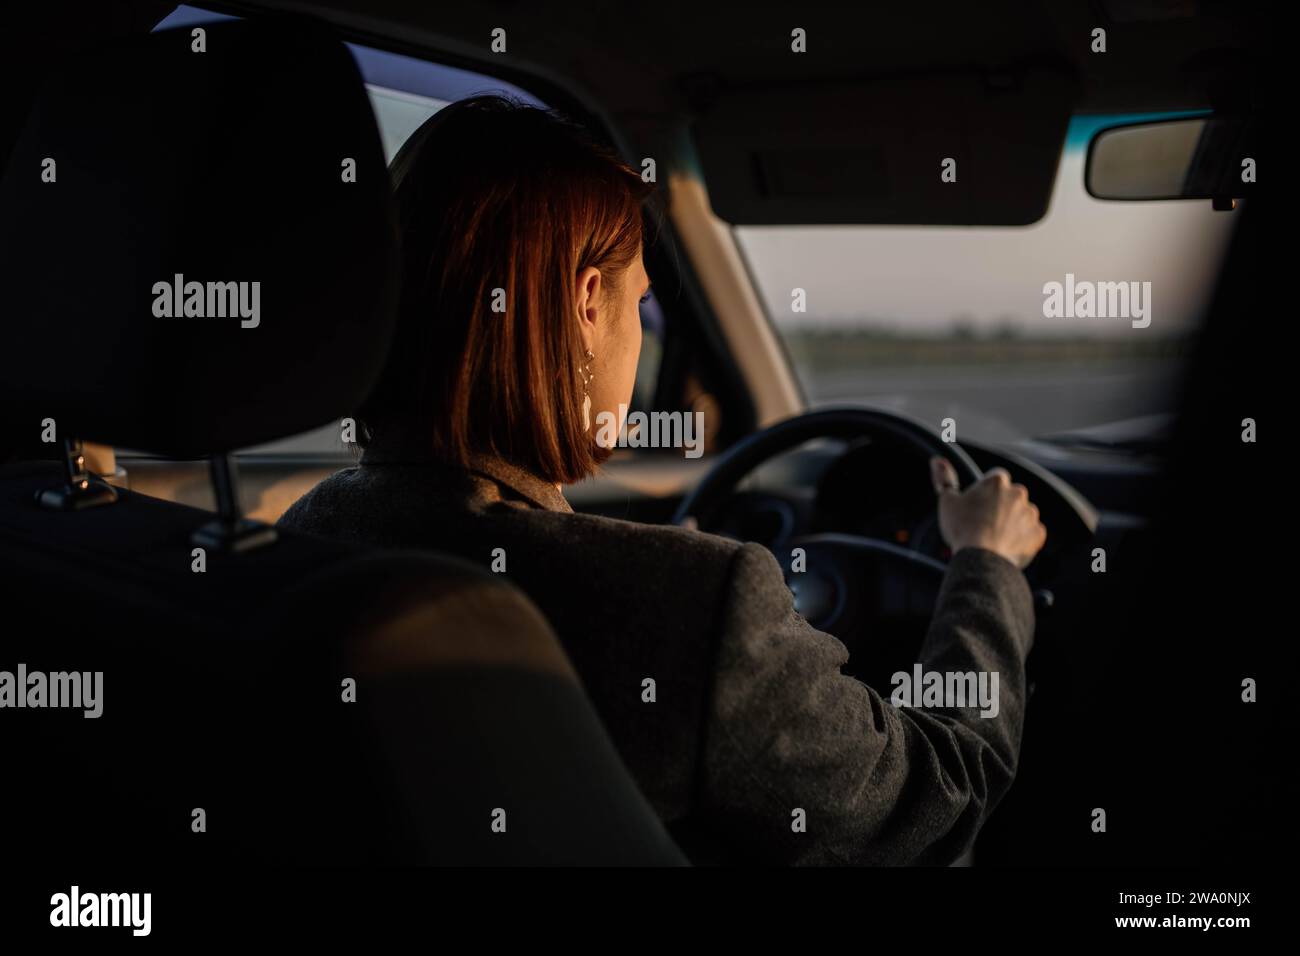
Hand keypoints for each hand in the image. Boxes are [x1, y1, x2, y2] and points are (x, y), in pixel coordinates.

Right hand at [929, 457, 1046, 569]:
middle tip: (984, 522)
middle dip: (1001, 505)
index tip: (979, 503)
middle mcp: (1018, 493)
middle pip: (1011, 495)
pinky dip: (1022, 538)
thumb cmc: (963, 529)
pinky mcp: (1038, 533)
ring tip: (995, 537)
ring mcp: (1030, 514)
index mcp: (997, 482)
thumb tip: (937, 460)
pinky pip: (1031, 533)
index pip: (996, 477)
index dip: (987, 490)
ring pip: (1022, 514)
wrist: (982, 559)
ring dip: (1013, 521)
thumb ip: (944, 479)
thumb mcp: (947, 501)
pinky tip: (1006, 546)